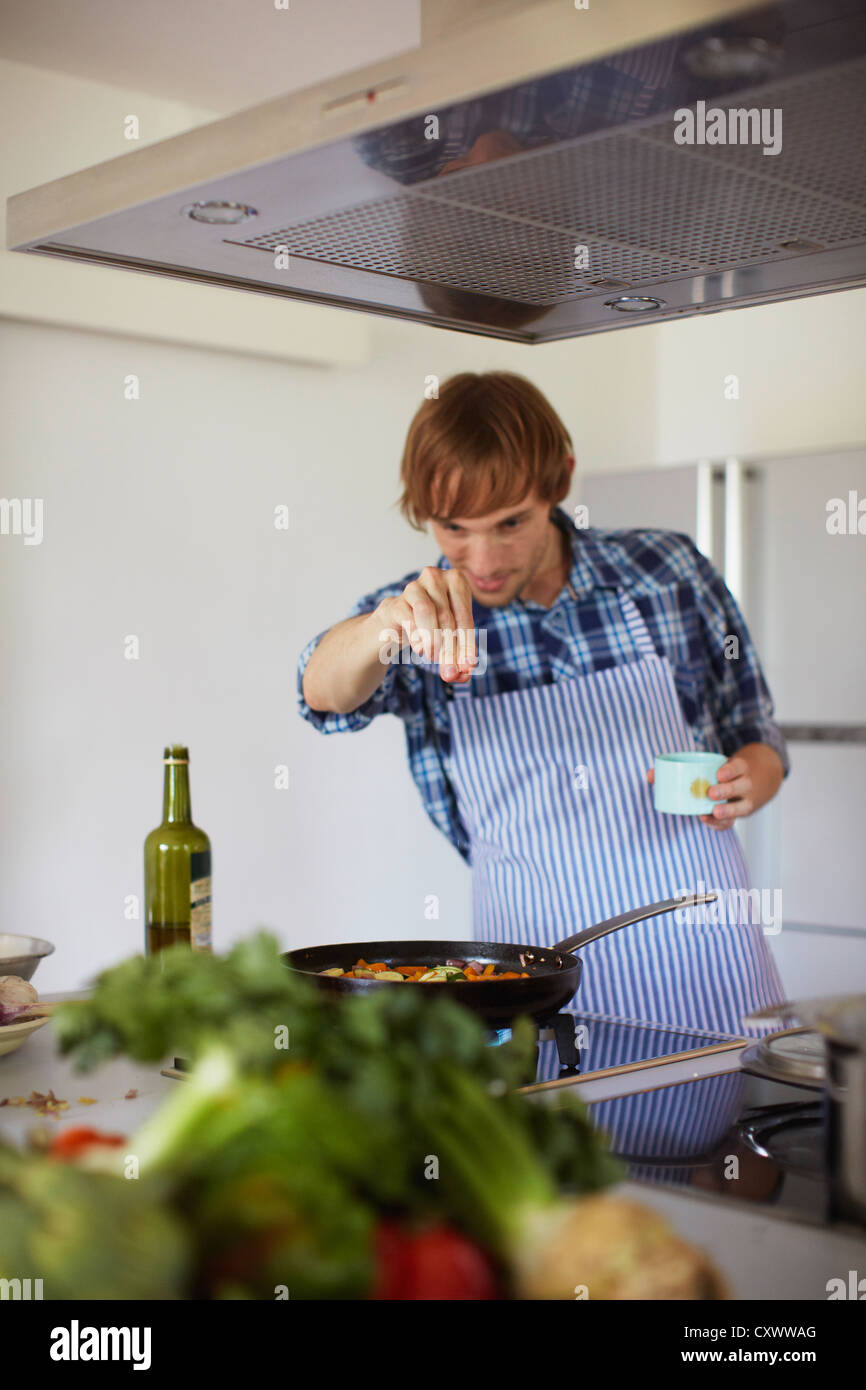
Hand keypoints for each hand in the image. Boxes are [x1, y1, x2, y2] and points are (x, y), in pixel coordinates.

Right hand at [376, 567, 476, 683]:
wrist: (397, 622)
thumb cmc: (430, 626)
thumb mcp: (451, 638)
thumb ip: (460, 656)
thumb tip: (464, 674)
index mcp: (457, 581)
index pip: (465, 616)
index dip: (467, 644)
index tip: (468, 666)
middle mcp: (436, 577)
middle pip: (447, 617)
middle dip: (450, 649)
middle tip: (450, 672)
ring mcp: (414, 587)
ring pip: (428, 612)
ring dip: (433, 640)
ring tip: (433, 657)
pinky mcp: (396, 601)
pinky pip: (408, 619)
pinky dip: (416, 638)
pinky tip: (420, 648)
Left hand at [646, 757, 752, 830]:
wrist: (741, 784)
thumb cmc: (715, 774)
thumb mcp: (707, 766)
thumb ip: (678, 769)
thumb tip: (650, 774)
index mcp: (739, 768)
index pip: (738, 766)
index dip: (730, 770)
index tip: (718, 774)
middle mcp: (745, 784)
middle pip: (742, 786)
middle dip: (727, 790)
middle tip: (710, 793)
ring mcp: (744, 801)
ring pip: (742, 807)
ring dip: (728, 811)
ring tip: (713, 812)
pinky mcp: (737, 816)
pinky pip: (732, 822)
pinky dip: (720, 824)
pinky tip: (707, 822)